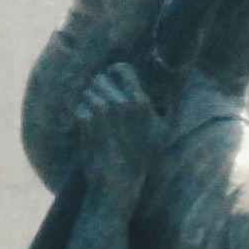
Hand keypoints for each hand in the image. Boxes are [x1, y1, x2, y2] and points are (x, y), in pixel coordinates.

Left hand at [72, 63, 159, 189]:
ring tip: (97, 120)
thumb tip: (170, 77)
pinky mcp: (86, 122)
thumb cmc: (141, 154)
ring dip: (89, 103)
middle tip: (103, 107)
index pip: (121, 68)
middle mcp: (121, 102)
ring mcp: (102, 111)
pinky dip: (81, 116)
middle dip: (99, 90)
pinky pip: (79, 107)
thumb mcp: (162, 129)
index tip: (111, 83)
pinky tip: (89, 129)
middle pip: (100, 79)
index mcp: (139, 100)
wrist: (119, 180)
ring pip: (87, 92)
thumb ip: (170, 102)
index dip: (113, 74)